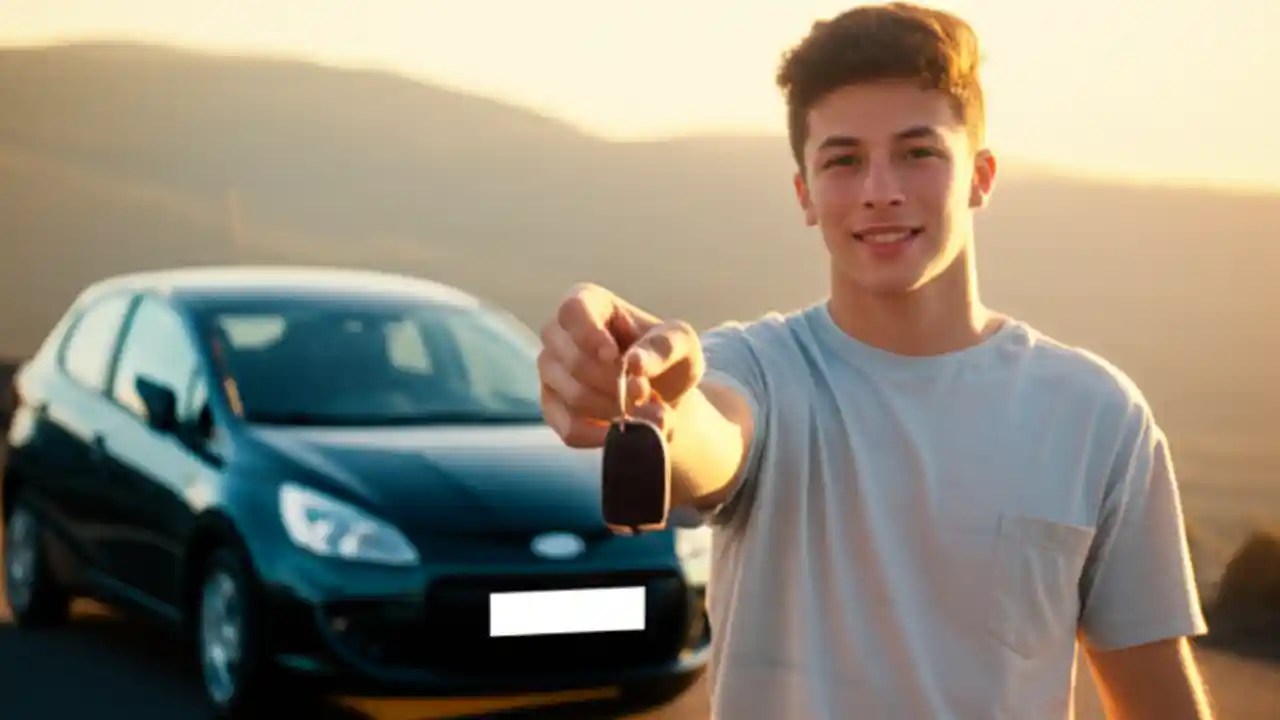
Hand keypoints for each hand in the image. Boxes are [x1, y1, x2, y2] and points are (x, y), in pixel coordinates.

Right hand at [538, 283, 703, 446]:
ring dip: (617, 410)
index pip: (572, 309)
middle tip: (647, 393)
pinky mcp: (552, 408)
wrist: (660, 394)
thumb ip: (663, 347)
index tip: (615, 356)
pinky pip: (570, 428)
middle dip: (617, 383)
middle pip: (575, 360)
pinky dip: (604, 435)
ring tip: (647, 412)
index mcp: (588, 302)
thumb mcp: (682, 344)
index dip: (590, 334)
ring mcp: (550, 372)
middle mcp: (559, 334)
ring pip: (575, 396)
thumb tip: (634, 364)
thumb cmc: (666, 357)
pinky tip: (626, 431)